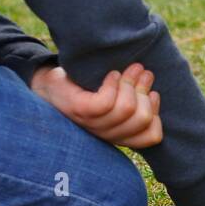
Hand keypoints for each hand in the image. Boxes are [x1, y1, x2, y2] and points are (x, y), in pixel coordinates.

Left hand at [31, 62, 162, 147]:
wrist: (47, 84)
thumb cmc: (84, 88)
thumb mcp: (111, 95)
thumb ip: (130, 98)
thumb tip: (151, 82)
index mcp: (117, 134)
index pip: (151, 137)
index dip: (157, 113)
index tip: (153, 93)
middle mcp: (105, 134)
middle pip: (142, 119)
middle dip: (145, 91)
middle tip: (141, 72)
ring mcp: (91, 123)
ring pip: (126, 109)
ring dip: (131, 83)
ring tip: (128, 69)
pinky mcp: (80, 110)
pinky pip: (106, 102)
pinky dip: (112, 84)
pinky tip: (110, 75)